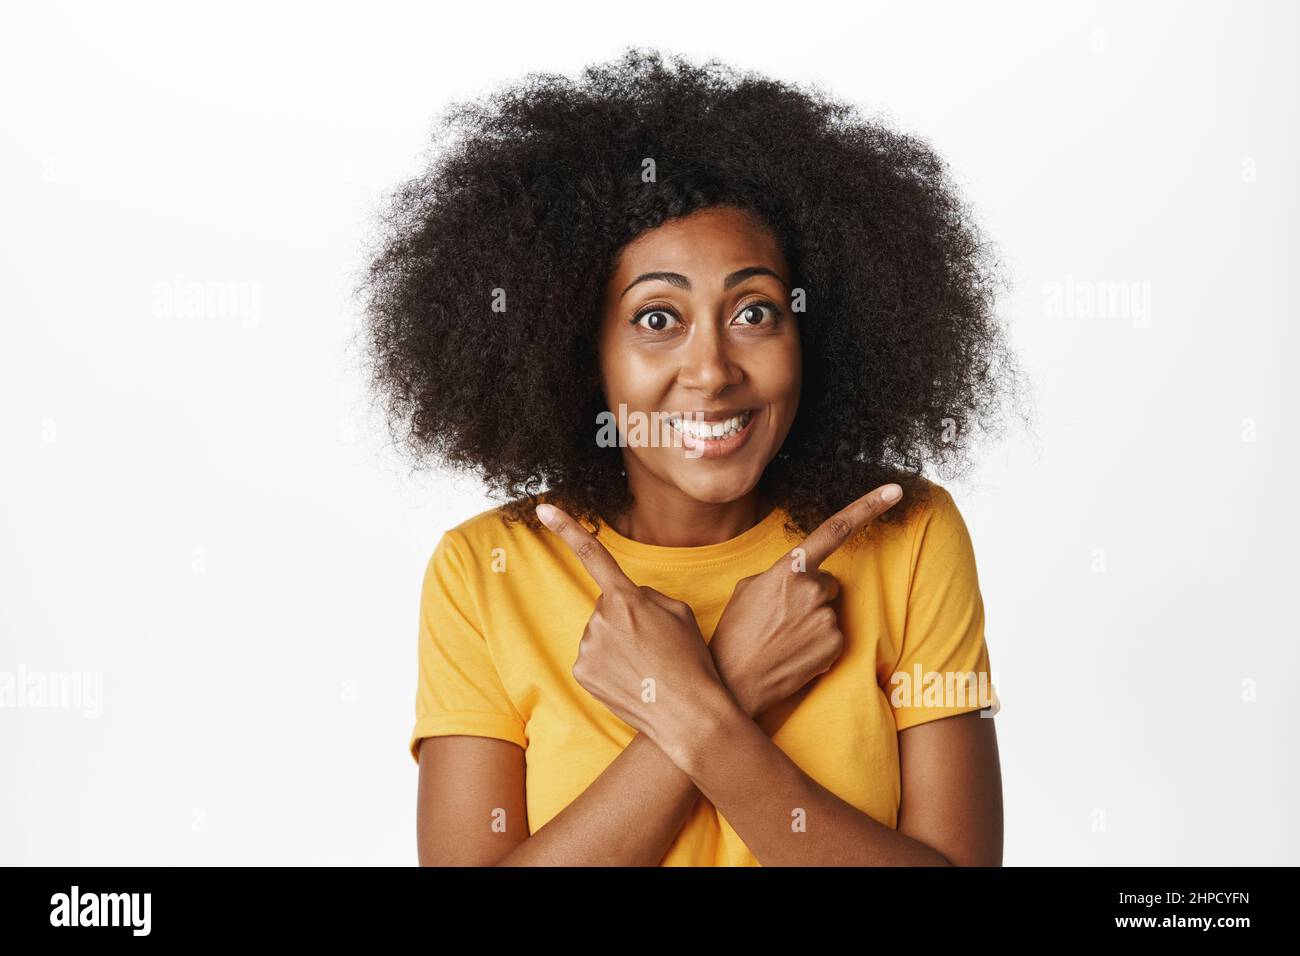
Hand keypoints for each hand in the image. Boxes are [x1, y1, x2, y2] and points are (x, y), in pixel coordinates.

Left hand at [535, 502, 728, 754]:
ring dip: (618, 644)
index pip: (593, 554)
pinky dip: (608, 666)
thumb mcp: (680, 613)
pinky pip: (593, 658)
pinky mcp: (582, 672)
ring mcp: (588, 647)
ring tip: (646, 666)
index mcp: (628, 598)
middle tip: (654, 646)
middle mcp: (601, 618)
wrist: (688, 715)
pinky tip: (630, 679)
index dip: (567, 528)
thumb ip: (648, 595)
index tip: (544, 508)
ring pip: (600, 633)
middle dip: (626, 619)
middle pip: (608, 606)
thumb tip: (627, 599)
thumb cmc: (691, 661)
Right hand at [709, 484, 902, 717]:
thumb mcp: (747, 588)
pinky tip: (794, 653)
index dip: (868, 507)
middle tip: (781, 617)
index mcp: (789, 568)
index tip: (895, 491)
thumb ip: (780, 573)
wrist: (735, 680)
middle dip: (811, 595)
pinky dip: (818, 644)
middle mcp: (812, 589)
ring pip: (830, 611)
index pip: (834, 529)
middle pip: (828, 583)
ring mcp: (826, 618)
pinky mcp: (835, 645)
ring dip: (813, 621)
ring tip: (783, 638)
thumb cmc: (736, 632)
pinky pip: (834, 636)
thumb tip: (802, 575)